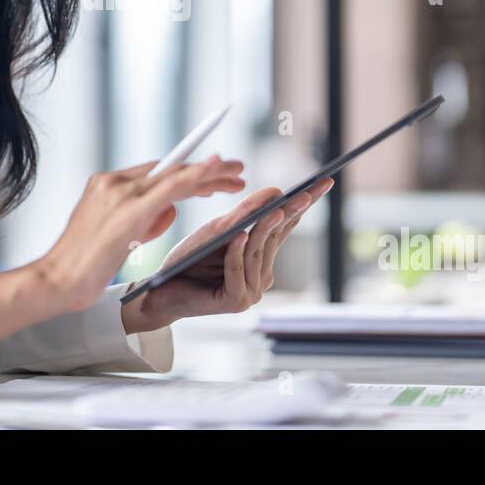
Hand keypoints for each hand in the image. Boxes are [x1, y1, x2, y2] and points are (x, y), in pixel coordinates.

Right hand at [38, 155, 245, 311]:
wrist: (57, 280)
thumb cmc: (84, 265)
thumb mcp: (118, 234)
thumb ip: (144, 218)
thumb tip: (171, 208)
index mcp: (107, 184)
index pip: (157, 171)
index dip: (188, 171)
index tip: (213, 172)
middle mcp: (113, 181)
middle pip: (169, 168)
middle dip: (207, 170)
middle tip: (236, 170)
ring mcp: (120, 191)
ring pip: (174, 173)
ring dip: (209, 173)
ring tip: (237, 176)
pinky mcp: (129, 208)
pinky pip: (170, 186)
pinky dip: (195, 175)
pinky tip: (215, 169)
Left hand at [122, 177, 334, 332]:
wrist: (160, 290)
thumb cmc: (189, 260)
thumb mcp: (218, 231)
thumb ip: (245, 215)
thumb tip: (277, 192)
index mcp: (261, 258)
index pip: (285, 226)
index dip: (304, 204)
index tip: (323, 182)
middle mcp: (261, 276)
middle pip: (274, 238)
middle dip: (290, 213)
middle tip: (306, 193)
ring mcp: (251, 292)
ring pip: (257, 253)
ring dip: (263, 230)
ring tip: (274, 209)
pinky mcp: (235, 302)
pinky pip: (238, 270)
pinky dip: (237, 253)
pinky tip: (239, 237)